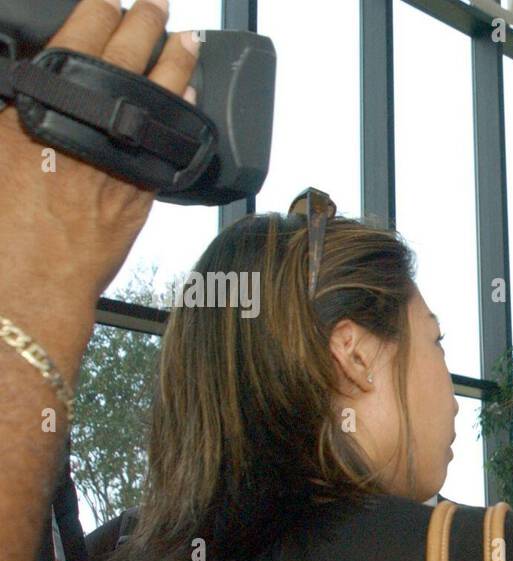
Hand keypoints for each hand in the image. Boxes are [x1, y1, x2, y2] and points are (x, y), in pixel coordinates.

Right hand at [0, 0, 198, 324]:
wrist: (30, 278)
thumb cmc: (1, 221)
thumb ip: (15, 110)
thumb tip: (27, 86)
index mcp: (41, 102)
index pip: (79, 36)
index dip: (99, 10)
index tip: (109, 1)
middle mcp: (87, 121)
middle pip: (127, 54)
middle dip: (145, 21)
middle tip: (158, 3)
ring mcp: (122, 151)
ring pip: (161, 92)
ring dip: (177, 60)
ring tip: (188, 39)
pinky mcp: (145, 185)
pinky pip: (173, 137)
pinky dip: (183, 111)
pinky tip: (190, 96)